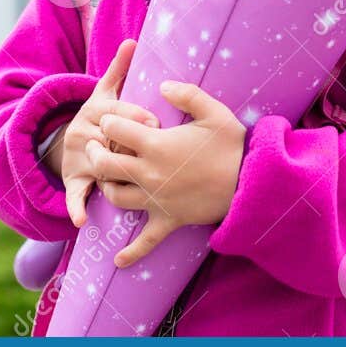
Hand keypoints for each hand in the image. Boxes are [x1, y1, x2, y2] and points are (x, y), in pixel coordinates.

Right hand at [48, 39, 159, 228]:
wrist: (69, 141)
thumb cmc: (100, 116)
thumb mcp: (106, 91)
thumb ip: (120, 68)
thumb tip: (133, 40)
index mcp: (95, 111)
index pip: (116, 112)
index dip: (136, 117)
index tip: (155, 121)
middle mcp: (83, 133)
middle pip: (108, 140)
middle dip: (129, 147)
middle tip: (150, 154)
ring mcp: (78, 158)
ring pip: (96, 165)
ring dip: (112, 173)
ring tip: (131, 180)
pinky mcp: (73, 180)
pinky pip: (74, 194)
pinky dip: (76, 208)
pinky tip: (82, 221)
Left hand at [86, 80, 246, 267]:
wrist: (250, 182)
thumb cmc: (232, 145)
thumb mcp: (213, 111)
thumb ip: (186, 94)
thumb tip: (162, 85)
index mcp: (156, 144)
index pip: (116, 128)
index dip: (109, 119)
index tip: (111, 118)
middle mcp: (150, 173)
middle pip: (105, 164)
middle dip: (95, 152)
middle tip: (96, 145)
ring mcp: (157, 199)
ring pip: (115, 197)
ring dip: (106, 187)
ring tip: (107, 178)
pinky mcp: (169, 220)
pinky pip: (145, 242)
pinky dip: (130, 253)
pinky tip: (119, 261)